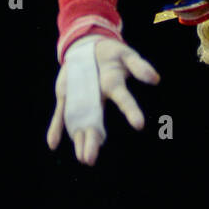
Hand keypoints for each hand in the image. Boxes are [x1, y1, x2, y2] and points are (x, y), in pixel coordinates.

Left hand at [46, 34, 159, 165]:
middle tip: (89, 160)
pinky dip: (56, 127)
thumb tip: (156, 79)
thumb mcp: (126, 55)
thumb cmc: (112, 54)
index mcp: (113, 86)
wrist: (89, 47)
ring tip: (82, 158)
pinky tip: (53, 143)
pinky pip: (60, 114)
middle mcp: (98, 98)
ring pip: (79, 123)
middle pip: (95, 122)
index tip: (140, 125)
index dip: (132, 111)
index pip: (124, 100)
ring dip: (78, 139)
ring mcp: (81, 99)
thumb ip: (139, 67)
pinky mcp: (66, 97)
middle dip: (93, 141)